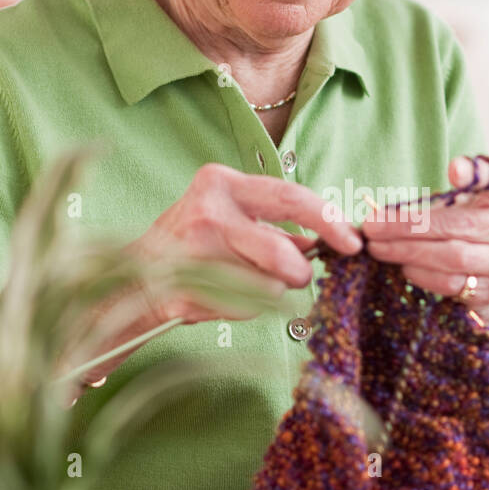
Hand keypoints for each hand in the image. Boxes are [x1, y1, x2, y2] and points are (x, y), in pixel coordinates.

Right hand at [135, 163, 363, 324]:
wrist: (135, 278)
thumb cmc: (193, 246)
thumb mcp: (233, 220)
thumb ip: (278, 225)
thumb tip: (329, 238)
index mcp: (222, 183)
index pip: (292, 197)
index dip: (329, 221)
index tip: (353, 242)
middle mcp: (208, 209)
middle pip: (282, 250)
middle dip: (300, 270)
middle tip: (299, 275)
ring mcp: (195, 250)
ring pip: (268, 284)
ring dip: (267, 290)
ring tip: (240, 282)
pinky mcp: (188, 286)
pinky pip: (245, 306)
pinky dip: (244, 307)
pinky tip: (219, 295)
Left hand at [361, 156, 488, 325]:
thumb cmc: (480, 214)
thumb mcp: (476, 191)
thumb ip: (454, 184)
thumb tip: (395, 205)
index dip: (477, 175)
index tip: (451, 171)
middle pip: (462, 225)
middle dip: (410, 226)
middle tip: (373, 226)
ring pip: (454, 258)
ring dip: (408, 252)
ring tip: (379, 247)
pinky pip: (452, 284)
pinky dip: (421, 274)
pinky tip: (402, 265)